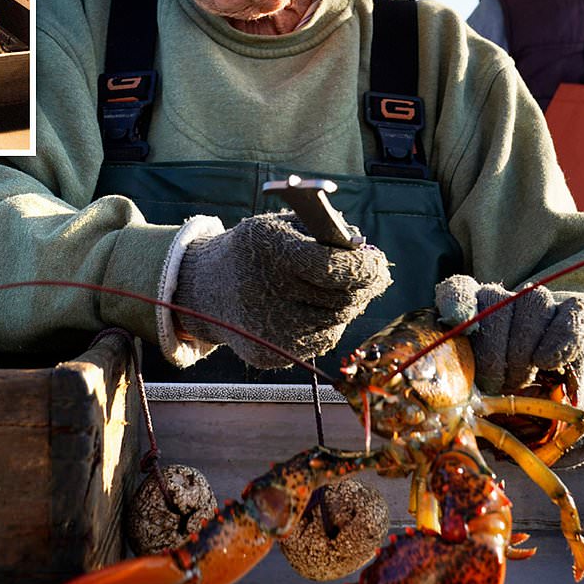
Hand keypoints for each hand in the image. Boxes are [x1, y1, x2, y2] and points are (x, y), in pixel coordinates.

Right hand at [173, 212, 390, 367]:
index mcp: (268, 250)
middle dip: (360, 288)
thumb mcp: (283, 227)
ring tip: (325, 292)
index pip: (333, 267)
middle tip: (366, 277)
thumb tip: (370, 258)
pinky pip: (318, 343)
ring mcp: (265, 329)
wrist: (206, 289)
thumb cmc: (255, 252)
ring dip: (341, 307)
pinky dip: (322, 326)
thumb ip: (327, 235)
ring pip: (335, 324)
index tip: (377, 263)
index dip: (365, 267)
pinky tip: (304, 311)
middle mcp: (264, 292)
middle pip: (341, 300)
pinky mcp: (268, 355)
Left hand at [433, 276, 583, 394]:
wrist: (543, 403)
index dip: (457, 302)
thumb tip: (442, 373)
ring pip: (532, 303)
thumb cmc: (494, 394)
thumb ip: (459, 370)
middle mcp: (501, 298)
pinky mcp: (574, 311)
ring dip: (524, 348)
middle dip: (493, 349)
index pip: (457, 289)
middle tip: (493, 383)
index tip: (458, 321)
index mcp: (467, 310)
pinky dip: (562, 337)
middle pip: (495, 301)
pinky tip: (548, 361)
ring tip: (518, 380)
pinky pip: (574, 312)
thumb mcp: (471, 386)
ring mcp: (537, 302)